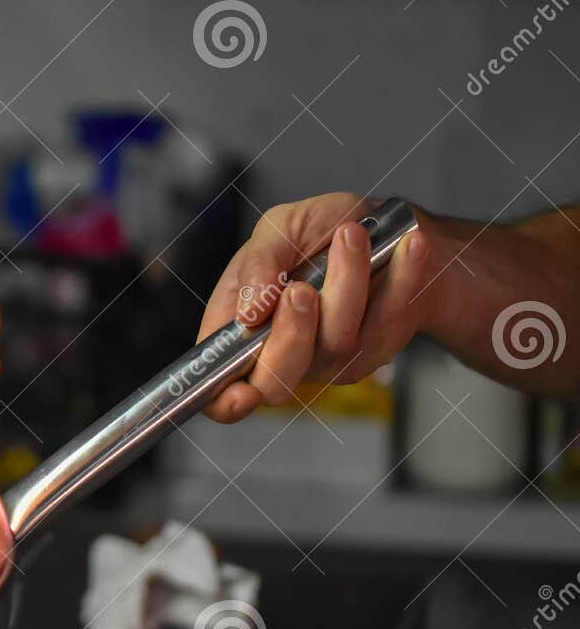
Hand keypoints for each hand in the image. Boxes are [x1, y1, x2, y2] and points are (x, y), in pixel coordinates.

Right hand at [197, 192, 433, 421]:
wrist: (390, 228)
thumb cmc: (323, 229)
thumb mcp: (278, 227)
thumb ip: (257, 263)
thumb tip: (248, 313)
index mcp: (239, 331)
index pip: (218, 388)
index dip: (225, 402)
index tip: (242, 392)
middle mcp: (279, 353)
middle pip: (276, 383)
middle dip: (291, 336)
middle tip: (300, 289)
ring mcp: (328, 358)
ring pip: (336, 345)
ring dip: (347, 285)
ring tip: (353, 235)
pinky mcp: (375, 350)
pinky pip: (386, 327)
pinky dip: (401, 281)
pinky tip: (410, 247)